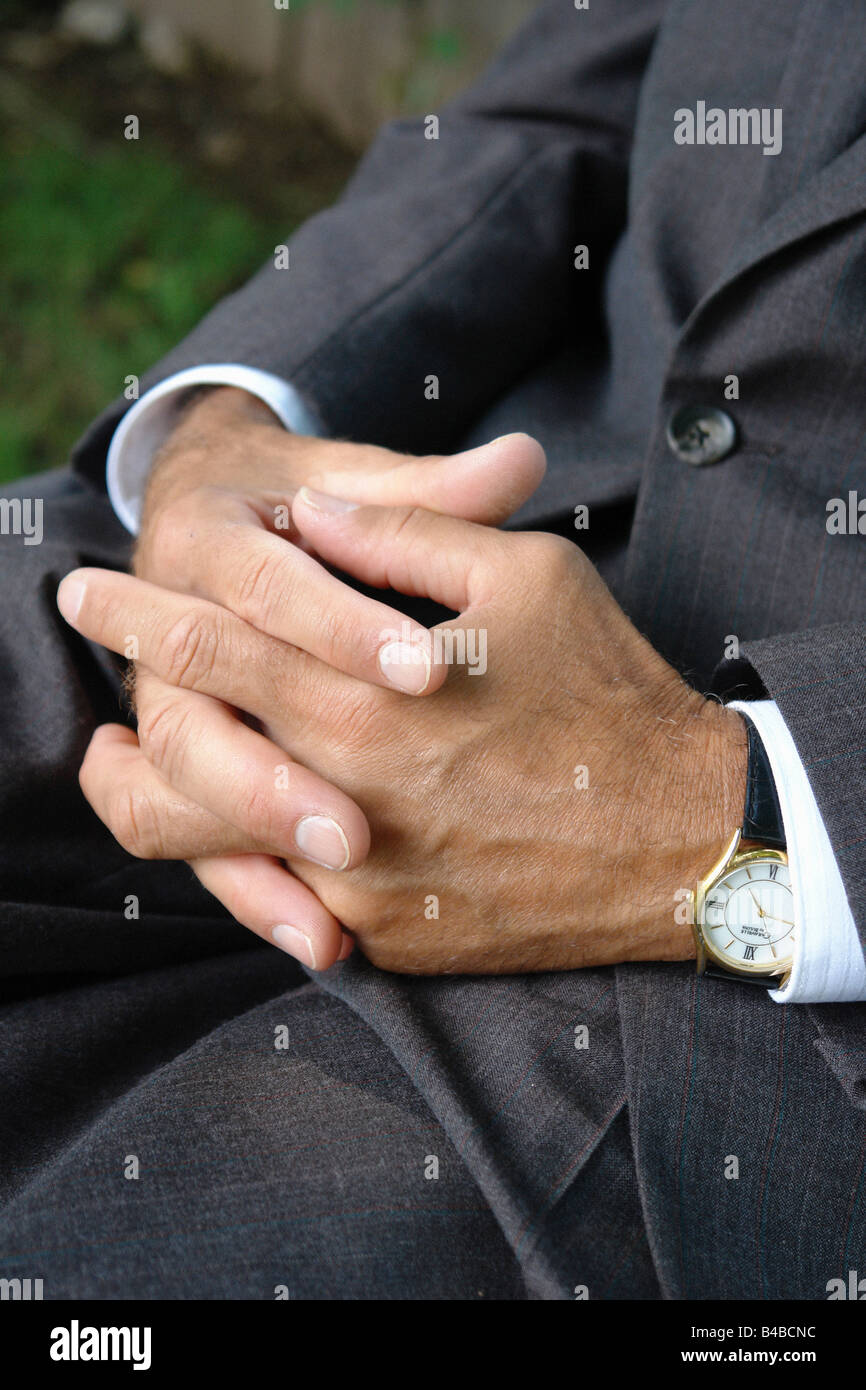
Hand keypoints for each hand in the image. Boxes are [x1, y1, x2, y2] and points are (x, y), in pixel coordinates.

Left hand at [58, 495, 747, 974]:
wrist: (683, 839)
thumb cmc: (608, 694)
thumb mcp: (526, 577)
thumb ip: (409, 535)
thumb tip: (319, 516)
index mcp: (362, 697)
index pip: (209, 642)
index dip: (136, 608)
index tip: (87, 585)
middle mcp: (339, 799)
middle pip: (182, 746)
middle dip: (124, 689)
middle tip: (92, 658)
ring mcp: (358, 887)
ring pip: (208, 841)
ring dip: (154, 787)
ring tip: (119, 755)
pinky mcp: (388, 940)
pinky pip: (286, 900)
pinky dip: (244, 857)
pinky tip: (236, 821)